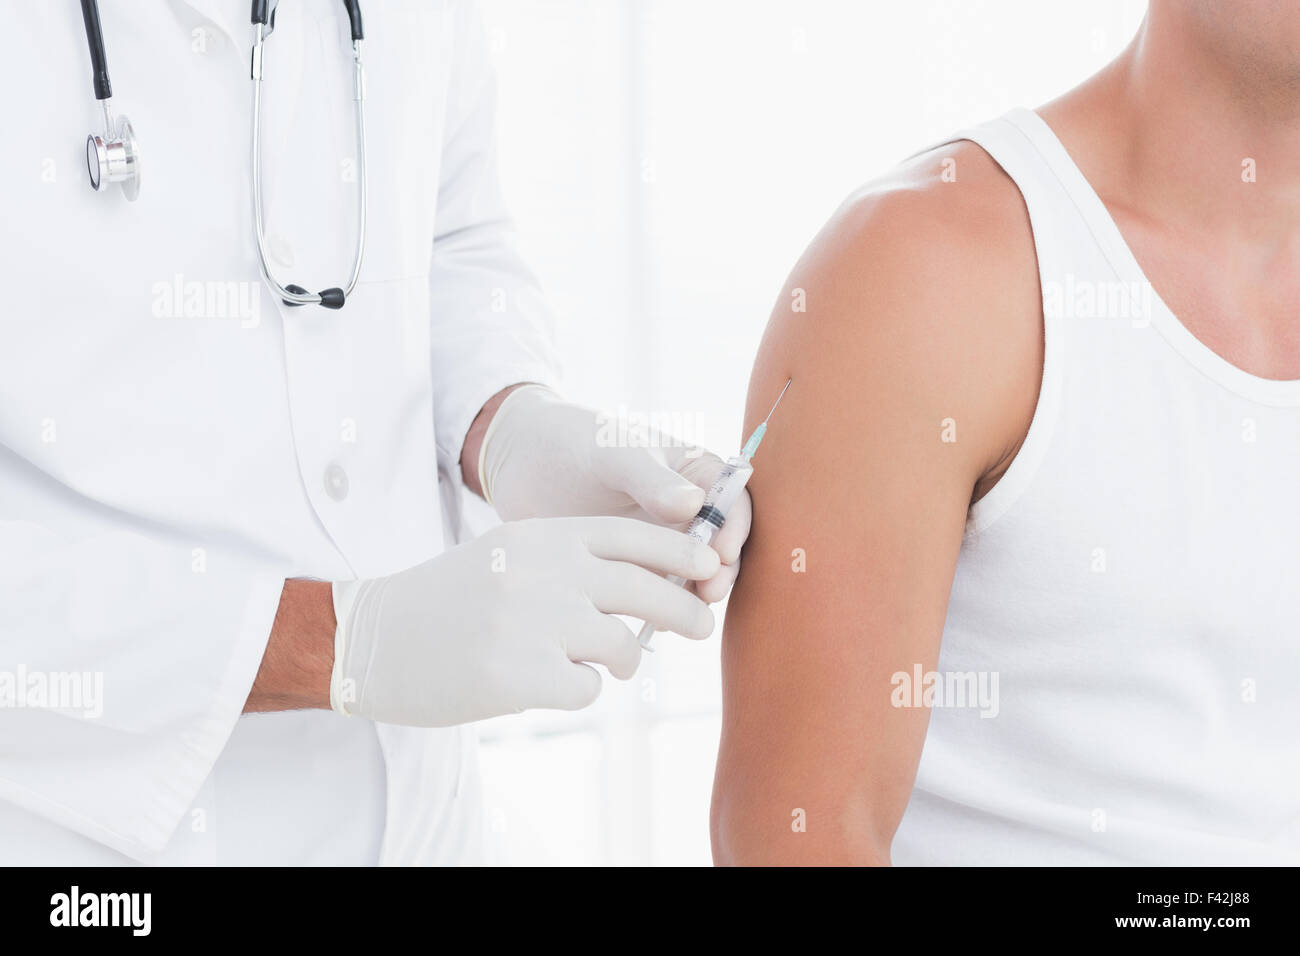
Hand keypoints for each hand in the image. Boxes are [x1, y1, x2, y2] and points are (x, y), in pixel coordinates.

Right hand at [330, 516, 718, 726]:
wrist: (375, 637)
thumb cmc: (450, 597)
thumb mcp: (510, 555)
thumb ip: (572, 561)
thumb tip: (651, 582)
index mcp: (543, 536)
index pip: (632, 536)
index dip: (680, 550)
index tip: (710, 564)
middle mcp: (544, 571)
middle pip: (646, 589)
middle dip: (685, 608)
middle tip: (702, 624)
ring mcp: (533, 622)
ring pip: (624, 646)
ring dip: (623, 659)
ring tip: (598, 662)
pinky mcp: (520, 674)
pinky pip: (588, 688)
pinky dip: (578, 690)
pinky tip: (545, 682)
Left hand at [479, 386, 751, 602]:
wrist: (520, 465)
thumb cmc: (576, 443)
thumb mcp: (615, 455)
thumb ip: (652, 480)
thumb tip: (694, 505)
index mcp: (695, 474)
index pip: (732, 501)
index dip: (733, 528)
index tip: (720, 552)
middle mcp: (687, 513)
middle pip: (720, 548)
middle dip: (720, 571)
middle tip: (709, 591)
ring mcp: (661, 546)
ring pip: (692, 578)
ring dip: (694, 596)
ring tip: (685, 609)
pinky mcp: (634, 573)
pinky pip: (657, 597)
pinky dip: (660, 609)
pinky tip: (648, 620)